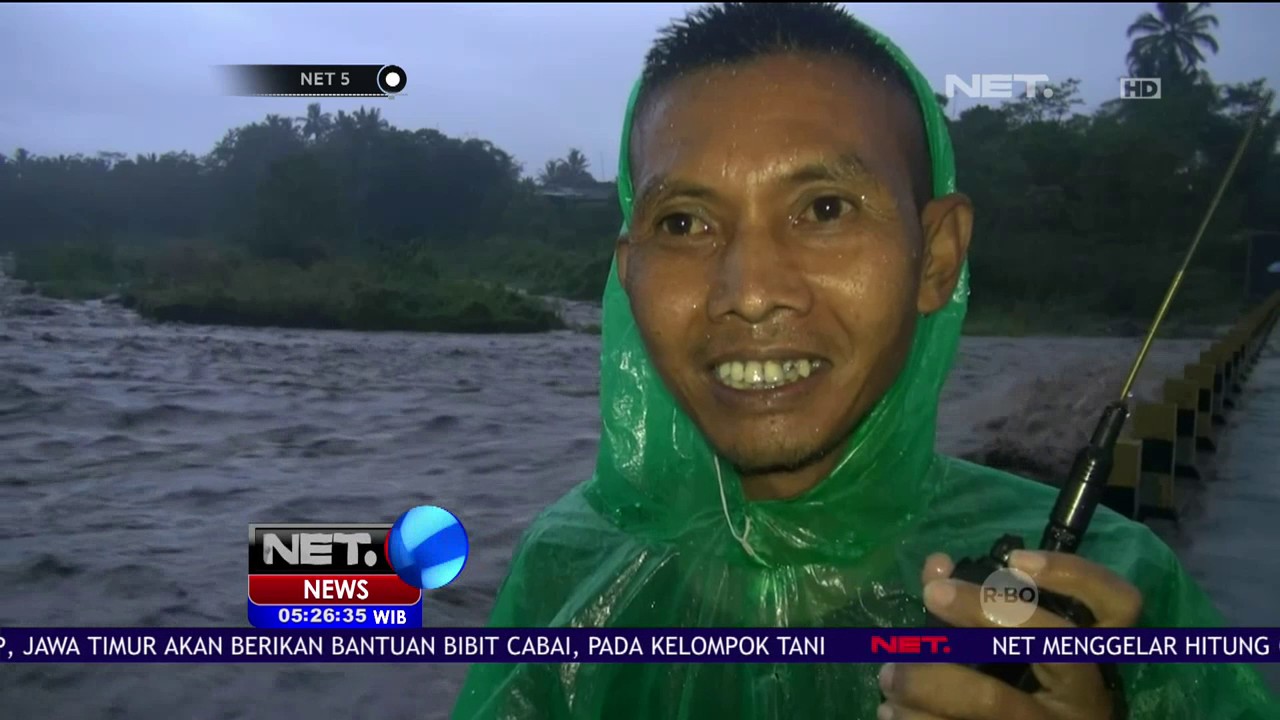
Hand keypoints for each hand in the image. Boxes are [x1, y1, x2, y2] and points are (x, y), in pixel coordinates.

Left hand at [876, 550, 1141, 719]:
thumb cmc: (1022, 695)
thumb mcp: (1016, 650)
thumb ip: (982, 605)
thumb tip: (937, 567)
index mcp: (1093, 663)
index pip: (1119, 605)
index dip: (1075, 574)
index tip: (1016, 559)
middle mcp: (1087, 699)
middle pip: (1045, 646)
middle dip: (980, 612)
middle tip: (930, 595)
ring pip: (996, 703)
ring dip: (928, 683)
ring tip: (889, 675)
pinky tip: (890, 713)